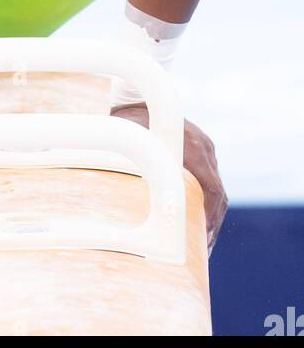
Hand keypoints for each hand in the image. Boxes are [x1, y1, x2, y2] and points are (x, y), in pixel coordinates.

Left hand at [111, 101, 228, 254]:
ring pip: (215, 186)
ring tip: (200, 239)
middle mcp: (204, 146)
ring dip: (210, 212)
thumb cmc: (129, 126)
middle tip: (202, 249)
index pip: (212, 193)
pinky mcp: (201, 145)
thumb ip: (146, 174)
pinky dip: (205, 198)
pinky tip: (196, 216)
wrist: (134, 98)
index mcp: (191, 149)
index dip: (210, 220)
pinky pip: (208, 176)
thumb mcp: (136, 150)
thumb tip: (148, 212)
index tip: (203, 242)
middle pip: (217, 193)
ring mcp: (205, 145)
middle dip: (211, 223)